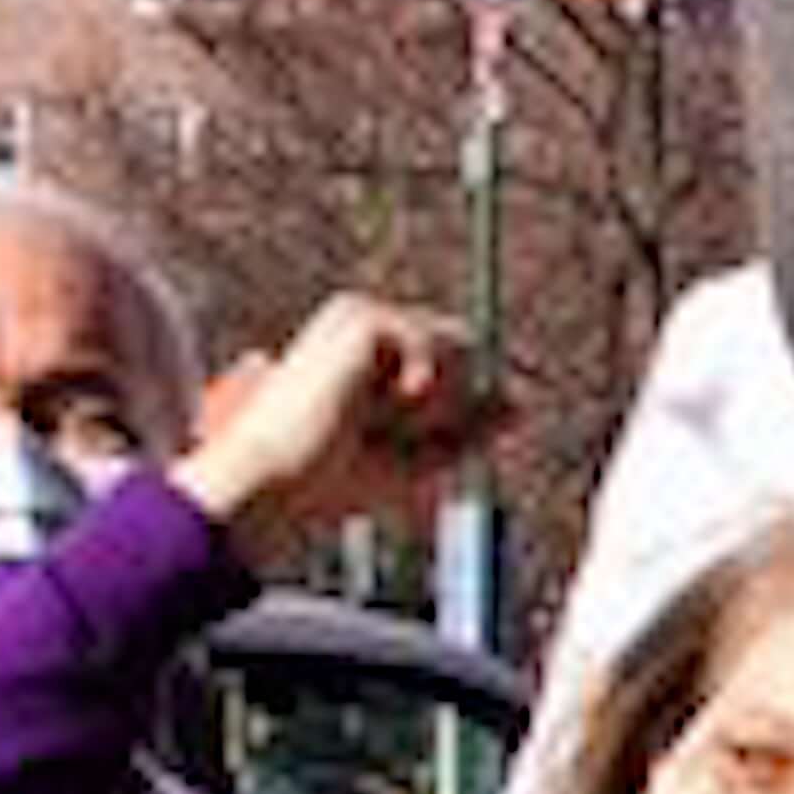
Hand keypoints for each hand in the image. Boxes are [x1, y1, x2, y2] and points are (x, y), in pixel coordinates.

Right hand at [180, 298, 501, 550]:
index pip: (456, 358)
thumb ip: (465, 430)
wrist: (275, 481)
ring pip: (460, 347)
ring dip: (435, 402)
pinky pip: (438, 350)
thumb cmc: (330, 476)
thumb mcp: (416, 456)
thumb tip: (519, 406)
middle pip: (468, 348)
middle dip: (449, 402)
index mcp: (368, 344)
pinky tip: (375, 404)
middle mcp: (364, 318)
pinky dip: (422, 393)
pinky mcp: (363, 318)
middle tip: (383, 432)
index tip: (401, 439)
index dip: (454, 406)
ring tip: (373, 420)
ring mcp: (361, 313)